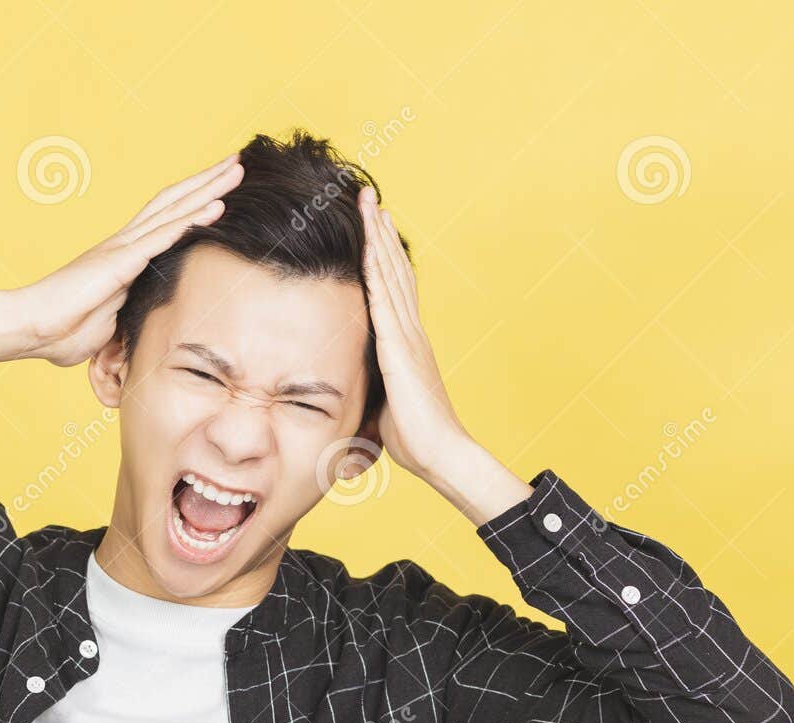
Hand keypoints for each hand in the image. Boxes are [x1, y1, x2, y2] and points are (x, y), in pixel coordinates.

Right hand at [0, 154, 243, 369]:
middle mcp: (125, 244)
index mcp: (123, 258)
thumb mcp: (108, 324)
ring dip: (207, 189)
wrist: (31, 328)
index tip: (222, 189)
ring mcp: (122, 250)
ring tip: (236, 169)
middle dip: (208, 181)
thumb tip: (139, 328)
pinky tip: (216, 206)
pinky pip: (163, 236)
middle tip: (237, 161)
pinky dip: (191, 220)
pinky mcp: (120, 263)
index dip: (193, 202)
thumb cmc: (62, 331)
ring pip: (174, 210)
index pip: (165, 222)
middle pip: (174, 203)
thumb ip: (127, 316)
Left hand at [357, 185, 467, 478]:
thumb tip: (352, 396)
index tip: (375, 226)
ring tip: (369, 204)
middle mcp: (411, 332)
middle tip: (370, 197)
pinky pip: (385, 301)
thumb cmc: (415, 440)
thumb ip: (373, 390)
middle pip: (395, 270)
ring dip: (378, 239)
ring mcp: (408, 337)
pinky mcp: (399, 350)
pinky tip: (367, 247)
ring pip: (391, 276)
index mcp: (408, 343)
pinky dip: (376, 271)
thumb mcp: (385, 406)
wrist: (441, 453)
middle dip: (380, 233)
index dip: (385, 255)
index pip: (396, 288)